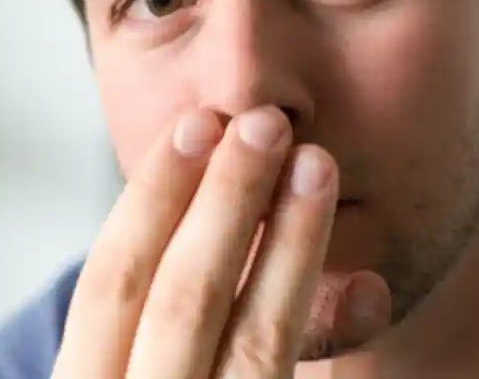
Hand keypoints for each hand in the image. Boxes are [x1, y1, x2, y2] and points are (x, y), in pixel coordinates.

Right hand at [52, 107, 391, 377]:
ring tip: (316, 168)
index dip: (152, 201)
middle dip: (223, 202)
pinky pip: (295, 377)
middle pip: (179, 299)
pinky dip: (332, 323)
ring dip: (289, 245)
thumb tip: (208, 213)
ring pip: (253, 341)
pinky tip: (367, 283)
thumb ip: (135, 336)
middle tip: (262, 125)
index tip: (194, 128)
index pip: (111, 287)